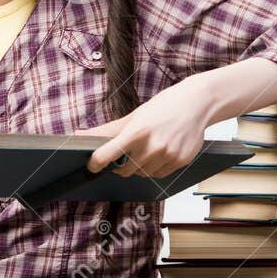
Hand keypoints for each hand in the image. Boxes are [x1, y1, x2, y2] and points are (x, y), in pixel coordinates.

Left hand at [76, 73, 220, 179]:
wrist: (198, 102)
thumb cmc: (163, 106)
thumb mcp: (134, 116)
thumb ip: (107, 130)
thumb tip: (78, 135)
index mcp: (136, 132)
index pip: (106, 155)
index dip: (95, 163)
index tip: (92, 165)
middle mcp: (152, 146)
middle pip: (124, 170)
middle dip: (122, 164)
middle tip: (128, 150)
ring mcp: (168, 156)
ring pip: (142, 174)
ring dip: (139, 166)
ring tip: (149, 147)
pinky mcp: (180, 162)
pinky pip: (159, 175)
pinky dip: (155, 167)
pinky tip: (161, 151)